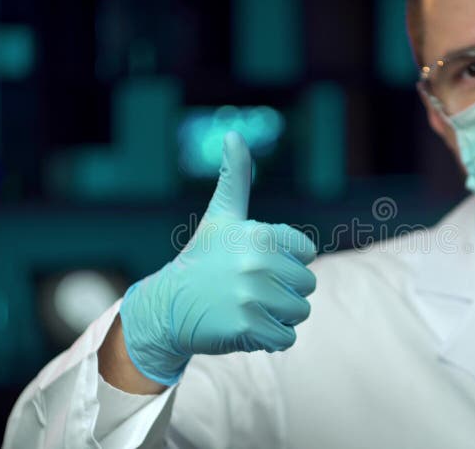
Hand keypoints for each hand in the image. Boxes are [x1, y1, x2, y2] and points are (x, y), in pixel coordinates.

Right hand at [118, 132, 316, 385]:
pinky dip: (270, 340)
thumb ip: (234, 178)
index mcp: (259, 234)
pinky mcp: (247, 328)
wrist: (167, 306)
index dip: (286, 262)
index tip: (254, 263)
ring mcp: (251, 296)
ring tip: (247, 308)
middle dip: (284, 292)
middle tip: (249, 290)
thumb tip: (233, 134)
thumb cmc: (202, 259)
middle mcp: (256, 262)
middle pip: (307, 286)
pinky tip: (244, 328)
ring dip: (278, 317)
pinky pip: (286, 339)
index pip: (307, 254)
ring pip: (300, 313)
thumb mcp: (220, 216)